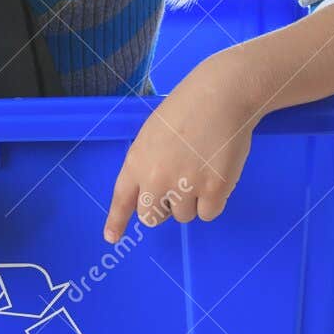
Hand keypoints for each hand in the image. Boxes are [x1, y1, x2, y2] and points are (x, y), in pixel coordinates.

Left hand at [103, 61, 255, 240]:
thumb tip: (153, 194)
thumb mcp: (152, 135)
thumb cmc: (188, 110)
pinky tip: (216, 174)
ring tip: (201, 169)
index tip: (112, 238)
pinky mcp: (213, 190)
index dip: (117, 221)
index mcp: (137, 161)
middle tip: (179, 186)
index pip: (122, 198)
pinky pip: (209, 213)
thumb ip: (147, 165)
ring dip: (192, 202)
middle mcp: (156, 178)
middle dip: (164, 208)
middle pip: (153, 218)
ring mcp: (185, 186)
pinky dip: (214, 201)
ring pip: (184, 216)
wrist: (221, 96)